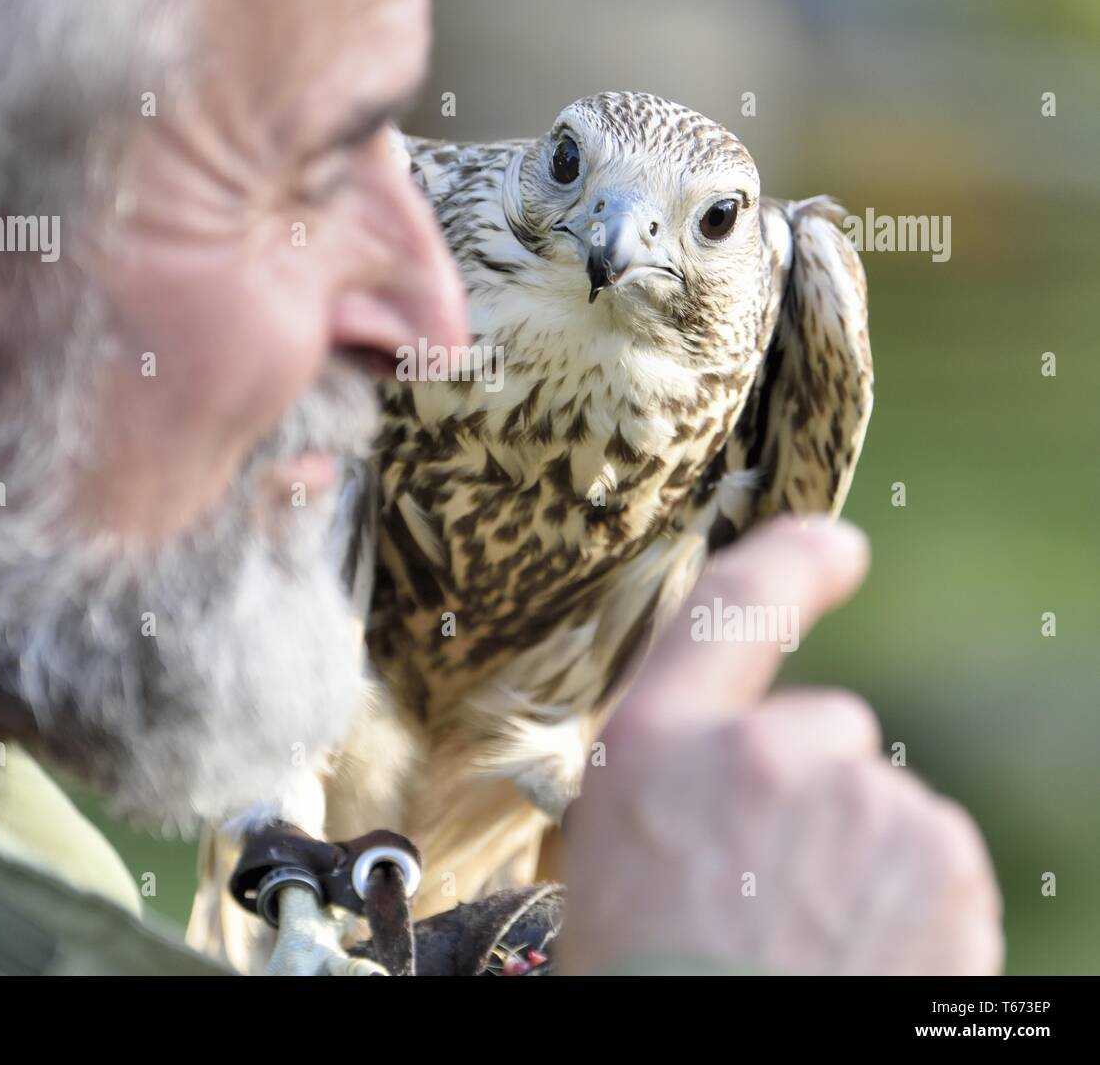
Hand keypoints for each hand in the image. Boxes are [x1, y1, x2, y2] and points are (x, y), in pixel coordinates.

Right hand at [560, 516, 1002, 975]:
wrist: (704, 1056)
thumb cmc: (646, 969)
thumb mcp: (620, 850)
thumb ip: (683, 772)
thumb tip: (757, 749)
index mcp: (659, 745)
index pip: (727, 609)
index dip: (788, 560)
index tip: (833, 544)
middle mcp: (760, 749)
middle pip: (827, 729)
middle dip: (814, 794)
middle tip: (771, 890)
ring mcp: (856, 798)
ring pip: (881, 803)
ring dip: (860, 857)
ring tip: (806, 941)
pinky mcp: (938, 854)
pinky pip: (931, 856)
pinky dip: (912, 901)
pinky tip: (857, 955)